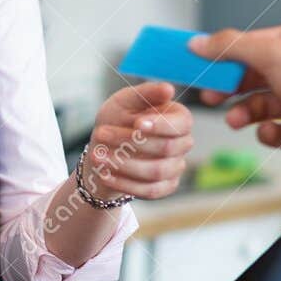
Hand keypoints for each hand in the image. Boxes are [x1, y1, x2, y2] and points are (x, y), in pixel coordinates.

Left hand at [83, 82, 194, 201]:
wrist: (104, 147)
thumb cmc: (117, 118)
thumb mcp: (125, 100)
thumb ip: (146, 93)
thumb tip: (169, 89)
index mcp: (179, 119)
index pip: (182, 124)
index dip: (161, 125)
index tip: (136, 123)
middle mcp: (182, 144)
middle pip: (166, 148)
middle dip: (131, 142)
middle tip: (101, 133)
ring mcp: (175, 167)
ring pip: (156, 171)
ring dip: (124, 164)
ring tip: (97, 156)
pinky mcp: (164, 187)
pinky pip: (150, 191)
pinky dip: (125, 183)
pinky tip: (104, 174)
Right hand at [190, 25, 280, 168]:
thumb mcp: (275, 54)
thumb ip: (233, 47)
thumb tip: (201, 43)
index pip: (252, 44)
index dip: (223, 55)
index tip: (197, 62)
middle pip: (253, 76)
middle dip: (231, 88)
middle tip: (210, 95)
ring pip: (261, 104)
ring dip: (244, 113)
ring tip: (236, 120)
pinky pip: (276, 131)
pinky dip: (267, 133)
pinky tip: (268, 132)